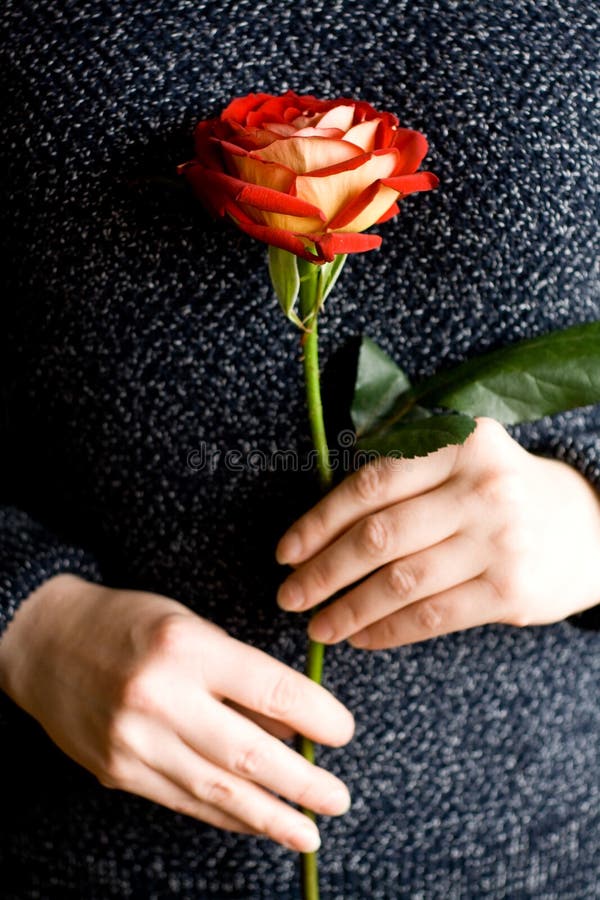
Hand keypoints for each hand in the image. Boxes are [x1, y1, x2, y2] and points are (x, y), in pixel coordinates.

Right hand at [0, 575, 353, 850]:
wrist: (47, 643)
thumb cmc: (131, 625)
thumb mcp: (191, 628)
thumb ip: (240, 675)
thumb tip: (294, 723)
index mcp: (185, 646)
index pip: (268, 687)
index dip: (315, 715)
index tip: (342, 732)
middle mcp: (159, 697)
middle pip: (247, 753)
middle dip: (302, 783)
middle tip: (338, 798)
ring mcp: (134, 741)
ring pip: (216, 791)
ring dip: (270, 817)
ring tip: (309, 833)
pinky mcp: (118, 771)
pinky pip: (184, 801)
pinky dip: (227, 817)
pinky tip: (258, 824)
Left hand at [275, 418, 599, 648]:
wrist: (588, 528)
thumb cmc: (499, 492)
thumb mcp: (461, 459)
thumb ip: (402, 474)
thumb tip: (318, 527)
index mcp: (459, 442)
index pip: (371, 484)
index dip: (319, 522)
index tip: (286, 553)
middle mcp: (482, 487)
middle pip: (380, 536)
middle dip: (323, 572)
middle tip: (288, 597)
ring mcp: (500, 540)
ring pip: (401, 582)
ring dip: (348, 609)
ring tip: (317, 627)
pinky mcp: (511, 590)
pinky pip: (433, 617)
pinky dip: (388, 631)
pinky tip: (361, 638)